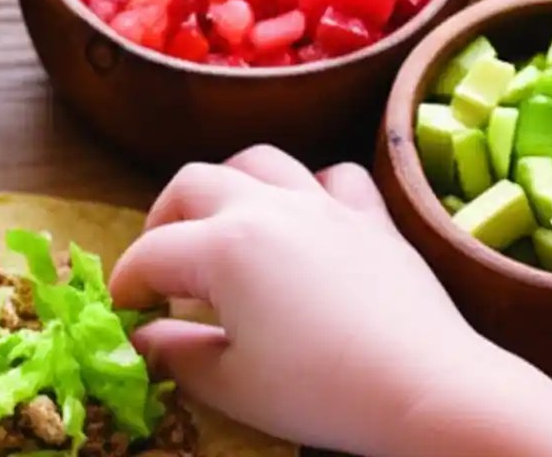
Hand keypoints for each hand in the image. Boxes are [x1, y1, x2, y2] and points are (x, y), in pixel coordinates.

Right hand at [109, 146, 551, 456]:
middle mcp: (266, 207)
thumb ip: (173, 354)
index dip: (127, 283)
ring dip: (227, 186)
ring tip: (222, 225)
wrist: (427, 388)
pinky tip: (305, 220)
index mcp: (222, 246)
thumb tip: (140, 339)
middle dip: (163, 221)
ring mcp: (323, 204)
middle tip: (162, 266)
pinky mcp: (371, 216)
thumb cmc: (320, 391)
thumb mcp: (229, 384)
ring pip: (258, 161)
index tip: (124, 313)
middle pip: (192, 184)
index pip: (151, 255)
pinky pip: (333, 177)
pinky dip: (309, 189)